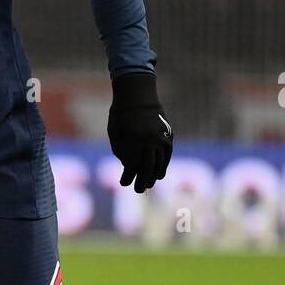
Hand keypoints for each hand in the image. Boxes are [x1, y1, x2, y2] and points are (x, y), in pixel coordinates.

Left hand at [107, 72, 172, 192]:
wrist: (138, 94)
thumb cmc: (121, 115)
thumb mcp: (115, 133)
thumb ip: (121, 151)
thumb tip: (129, 168)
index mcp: (134, 139)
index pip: (132, 164)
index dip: (128, 176)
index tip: (123, 184)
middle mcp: (150, 139)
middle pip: (148, 167)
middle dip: (142, 181)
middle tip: (138, 190)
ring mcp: (161, 136)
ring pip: (160, 162)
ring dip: (154, 176)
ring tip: (148, 184)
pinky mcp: (168, 135)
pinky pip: (168, 155)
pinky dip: (163, 166)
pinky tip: (159, 175)